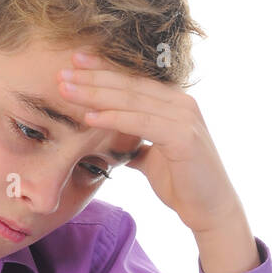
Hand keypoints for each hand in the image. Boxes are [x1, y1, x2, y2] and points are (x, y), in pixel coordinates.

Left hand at [56, 48, 244, 235]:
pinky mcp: (184, 137)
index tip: (73, 62)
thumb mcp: (153, 158)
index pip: (132, 81)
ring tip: (66, 89)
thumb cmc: (183, 184)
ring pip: (132, 99)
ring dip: (95, 93)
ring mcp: (184, 117)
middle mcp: (181, 103)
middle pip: (129, 85)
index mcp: (173, 103)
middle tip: (62, 70)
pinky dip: (114, 118)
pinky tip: (89, 116)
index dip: (102, 70)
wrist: (210, 210)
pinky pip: (141, 123)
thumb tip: (114, 145)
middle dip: (92, 76)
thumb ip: (136, 144)